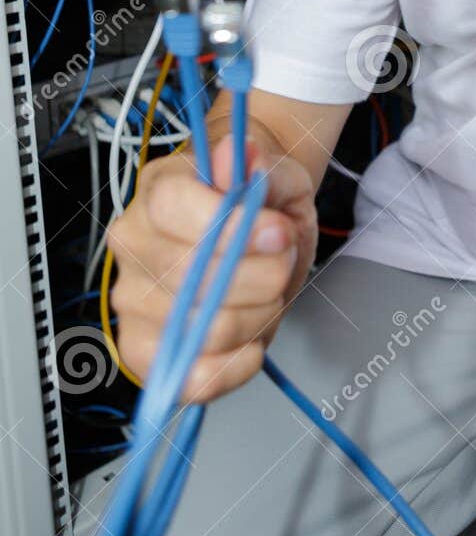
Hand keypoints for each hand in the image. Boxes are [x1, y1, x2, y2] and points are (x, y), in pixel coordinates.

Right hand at [107, 132, 317, 404]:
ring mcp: (133, 303)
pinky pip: (192, 379)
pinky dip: (237, 366)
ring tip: (267, 293)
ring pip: (206, 329)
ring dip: (260, 315)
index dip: (231, 227)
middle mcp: (133, 246)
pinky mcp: (145, 354)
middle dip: (262, 275)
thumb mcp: (275, 173)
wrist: (255, 227)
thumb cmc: (258, 199)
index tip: (277, 231)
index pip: (171, 208)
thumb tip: (245, 156)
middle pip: (192, 276)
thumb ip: (262, 168)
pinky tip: (253, 341)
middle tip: (282, 260)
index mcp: (156, 191)